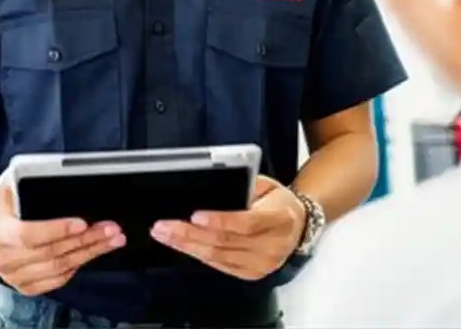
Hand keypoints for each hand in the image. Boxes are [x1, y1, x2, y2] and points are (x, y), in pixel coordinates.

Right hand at [0, 172, 124, 296]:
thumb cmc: (5, 201)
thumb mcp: (8, 182)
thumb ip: (26, 178)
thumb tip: (55, 173)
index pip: (27, 235)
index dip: (57, 230)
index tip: (82, 223)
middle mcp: (1, 257)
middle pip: (50, 253)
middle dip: (85, 240)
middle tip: (110, 229)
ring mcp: (12, 275)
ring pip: (58, 268)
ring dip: (89, 253)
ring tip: (110, 240)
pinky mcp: (23, 286)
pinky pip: (56, 281)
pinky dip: (76, 267)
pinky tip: (91, 253)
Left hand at [151, 175, 305, 280]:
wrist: (297, 227)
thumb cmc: (278, 202)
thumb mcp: (267, 185)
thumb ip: (244, 186)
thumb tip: (211, 185)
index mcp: (280, 220)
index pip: (246, 223)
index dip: (220, 220)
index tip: (195, 215)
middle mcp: (272, 246)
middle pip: (225, 243)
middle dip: (189, 234)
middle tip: (163, 226)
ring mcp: (261, 264)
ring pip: (217, 257)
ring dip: (186, 246)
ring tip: (164, 234)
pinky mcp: (250, 274)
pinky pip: (218, 265)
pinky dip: (196, 254)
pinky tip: (180, 245)